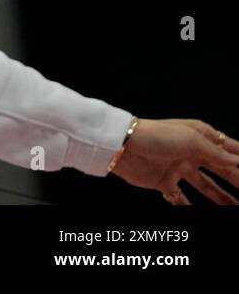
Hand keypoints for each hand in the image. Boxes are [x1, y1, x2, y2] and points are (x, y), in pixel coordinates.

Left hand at [110, 118, 238, 203]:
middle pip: (221, 171)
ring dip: (221, 199)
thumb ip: (216, 153)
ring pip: (205, 187)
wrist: (122, 145)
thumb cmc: (157, 135)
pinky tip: (202, 213)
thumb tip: (237, 161)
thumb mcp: (191, 140)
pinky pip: (181, 198)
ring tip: (234, 208)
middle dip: (236, 182)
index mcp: (200, 137)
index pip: (228, 149)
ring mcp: (178, 167)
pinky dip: (190, 207)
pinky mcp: (164, 181)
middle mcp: (191, 152)